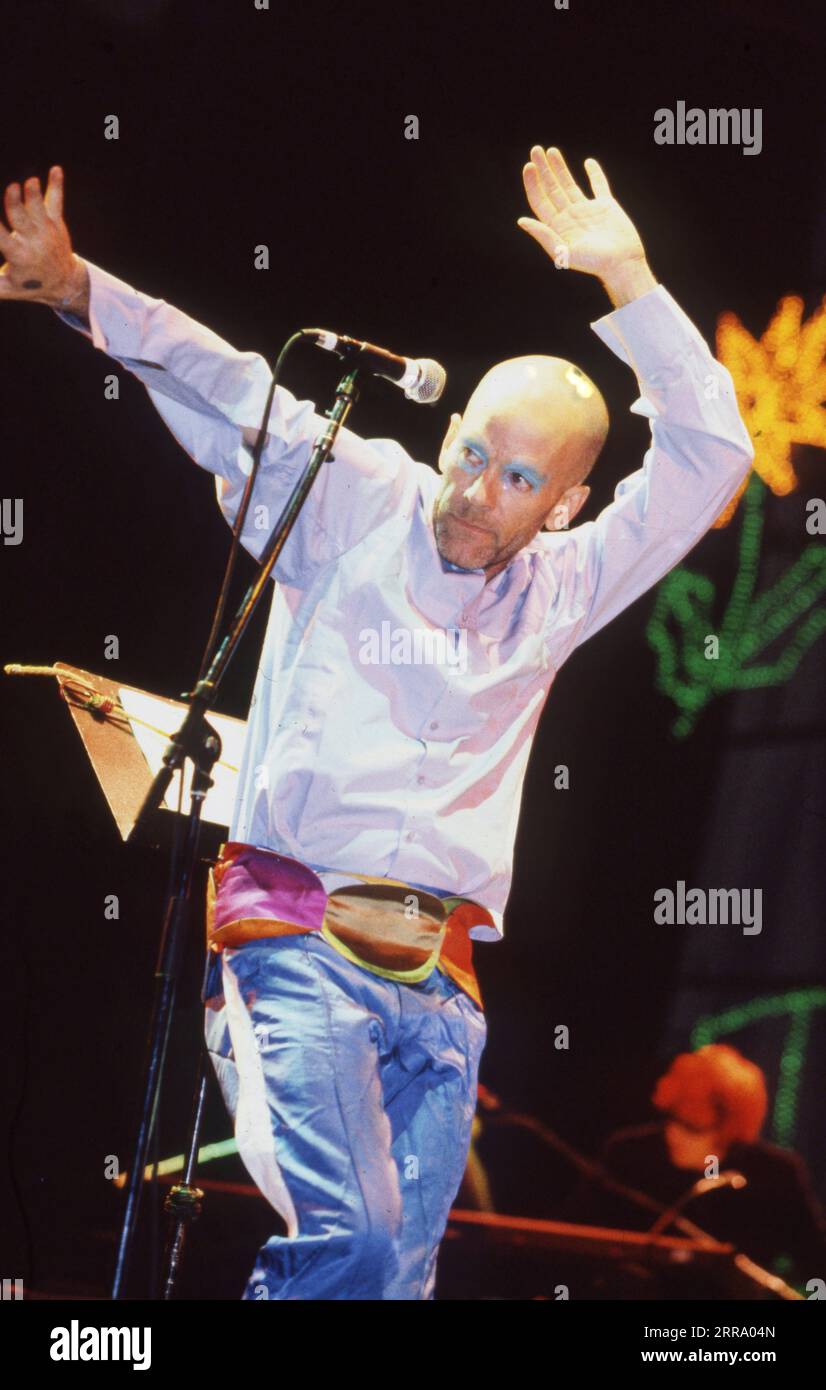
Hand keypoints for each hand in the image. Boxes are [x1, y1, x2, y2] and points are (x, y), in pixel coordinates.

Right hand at [0, 166, 85, 306]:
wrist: (65, 283)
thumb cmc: (29, 285)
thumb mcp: (7, 288)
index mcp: (18, 255)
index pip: (0, 238)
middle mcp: (33, 241)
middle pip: (22, 219)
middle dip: (16, 204)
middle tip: (12, 188)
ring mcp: (46, 230)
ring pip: (40, 209)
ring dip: (35, 195)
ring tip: (32, 182)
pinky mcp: (56, 221)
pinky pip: (56, 201)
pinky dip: (56, 185)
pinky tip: (56, 170)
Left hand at [518, 145, 647, 283]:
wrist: (622, 264)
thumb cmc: (593, 263)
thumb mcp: (564, 252)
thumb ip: (544, 235)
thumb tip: (521, 220)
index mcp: (558, 227)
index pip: (540, 201)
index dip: (533, 184)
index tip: (529, 166)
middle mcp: (569, 217)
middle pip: (551, 189)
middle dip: (543, 170)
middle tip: (536, 150)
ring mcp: (587, 211)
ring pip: (569, 184)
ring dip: (560, 168)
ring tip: (552, 151)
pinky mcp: (606, 206)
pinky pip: (598, 186)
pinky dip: (594, 174)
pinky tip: (588, 163)